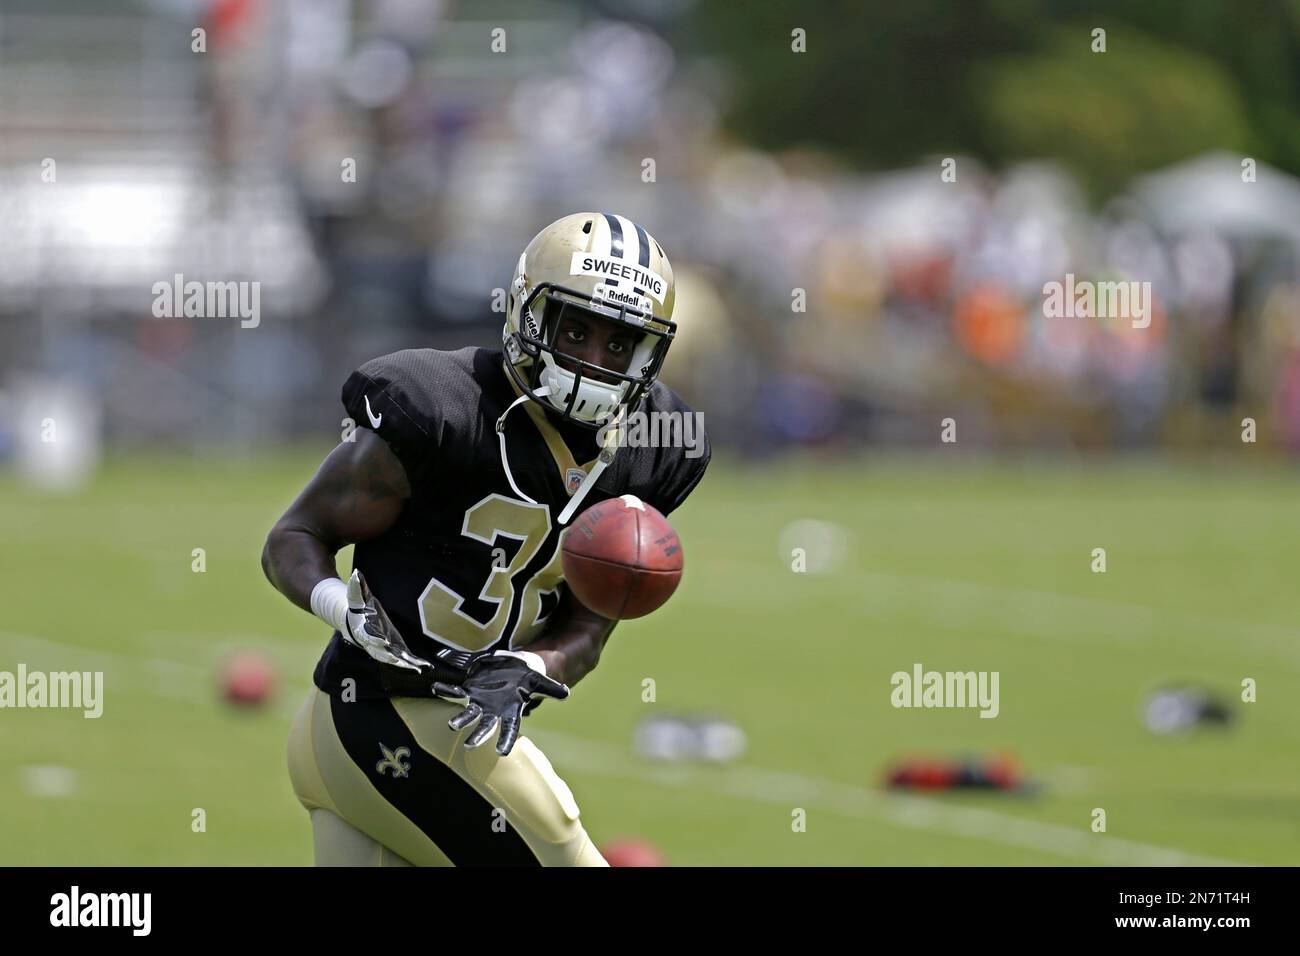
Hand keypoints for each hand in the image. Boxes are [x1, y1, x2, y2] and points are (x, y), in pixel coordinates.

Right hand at [342, 569, 432, 673]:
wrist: (358, 622)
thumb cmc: (360, 608)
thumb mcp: (358, 597)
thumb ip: (357, 587)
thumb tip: (356, 574)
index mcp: (365, 631)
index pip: (369, 636)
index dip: (375, 639)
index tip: (383, 640)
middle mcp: (375, 643)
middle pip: (381, 652)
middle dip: (390, 657)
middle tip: (398, 660)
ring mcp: (386, 649)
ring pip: (394, 659)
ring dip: (405, 664)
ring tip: (417, 668)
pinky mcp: (396, 650)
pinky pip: (405, 659)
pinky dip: (414, 663)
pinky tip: (426, 667)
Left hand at [434, 651, 569, 755]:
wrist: (512, 668)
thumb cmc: (526, 677)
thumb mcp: (539, 681)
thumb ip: (550, 688)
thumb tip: (566, 693)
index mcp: (510, 710)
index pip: (509, 728)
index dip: (506, 739)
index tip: (502, 752)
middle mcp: (493, 710)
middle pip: (485, 726)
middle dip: (478, 735)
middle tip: (469, 745)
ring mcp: (479, 701)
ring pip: (468, 713)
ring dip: (459, 718)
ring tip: (451, 725)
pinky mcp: (469, 689)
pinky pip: (456, 691)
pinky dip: (447, 690)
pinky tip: (436, 688)